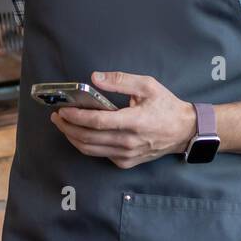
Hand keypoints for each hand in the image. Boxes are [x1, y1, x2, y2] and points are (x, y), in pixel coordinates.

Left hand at [49, 70, 196, 168]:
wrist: (184, 131)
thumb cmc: (166, 107)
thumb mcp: (147, 85)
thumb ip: (120, 80)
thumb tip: (95, 78)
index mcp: (134, 122)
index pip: (97, 122)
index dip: (76, 116)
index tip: (63, 109)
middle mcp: (128, 141)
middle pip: (88, 138)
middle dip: (67, 127)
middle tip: (57, 116)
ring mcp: (126, 155)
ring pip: (90, 149)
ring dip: (72, 137)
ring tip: (63, 125)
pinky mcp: (126, 162)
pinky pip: (100, 154)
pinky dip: (86, 145)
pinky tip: (80, 134)